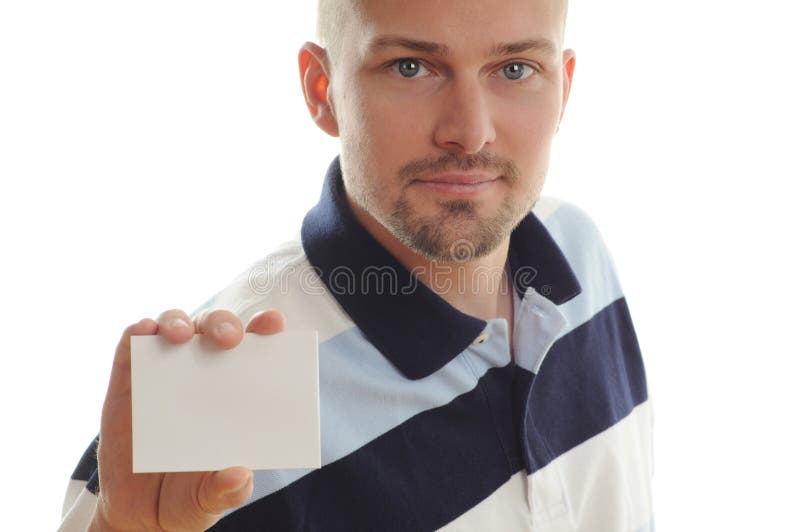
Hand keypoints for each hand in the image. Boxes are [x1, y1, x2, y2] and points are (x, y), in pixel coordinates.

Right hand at [89, 308, 286, 531]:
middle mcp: (202, 372)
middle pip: (214, 328)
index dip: (265, 328)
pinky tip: (143, 333)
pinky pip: (130, 347)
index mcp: (235, 390)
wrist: (138, 516)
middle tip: (229, 339)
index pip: (256, 348)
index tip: (275, 322)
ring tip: (181, 336)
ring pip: (173, 326)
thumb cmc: (188, 496)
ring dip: (178, 321)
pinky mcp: (126, 382)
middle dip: (223, 324)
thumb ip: (227, 491)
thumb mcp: (210, 500)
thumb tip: (240, 476)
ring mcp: (163, 373)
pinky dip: (137, 333)